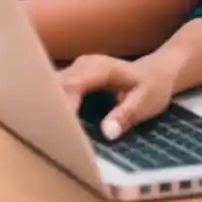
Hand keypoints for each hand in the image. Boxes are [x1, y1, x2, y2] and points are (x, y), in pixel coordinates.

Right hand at [57, 54, 178, 140]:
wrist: (155, 72)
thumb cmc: (152, 87)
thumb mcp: (146, 102)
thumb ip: (126, 115)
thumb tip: (107, 133)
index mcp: (100, 68)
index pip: (72, 86)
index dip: (62, 106)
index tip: (58, 129)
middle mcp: (83, 65)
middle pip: (56, 85)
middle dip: (49, 109)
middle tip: (46, 135)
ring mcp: (76, 69)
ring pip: (52, 87)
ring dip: (48, 107)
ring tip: (45, 132)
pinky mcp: (73, 77)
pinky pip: (57, 90)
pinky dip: (53, 105)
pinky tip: (52, 124)